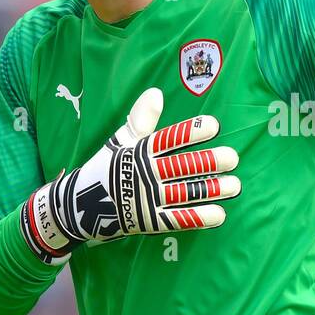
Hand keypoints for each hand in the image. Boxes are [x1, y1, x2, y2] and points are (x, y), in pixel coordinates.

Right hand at [21, 88, 239, 263]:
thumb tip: (156, 92)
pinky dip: (199, 217)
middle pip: (182, 167)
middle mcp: (145, 175)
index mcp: (139, 151)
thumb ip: (141, 118)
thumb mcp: (120, 140)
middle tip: (233, 158)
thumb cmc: (106, 168)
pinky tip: (220, 213)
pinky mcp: (150, 222)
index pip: (168, 139)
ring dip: (212, 189)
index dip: (190, 132)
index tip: (214, 126)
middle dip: (209, 162)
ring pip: (185, 193)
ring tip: (235, 185)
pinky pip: (178, 219)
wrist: (79, 207)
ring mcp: (148, 199)